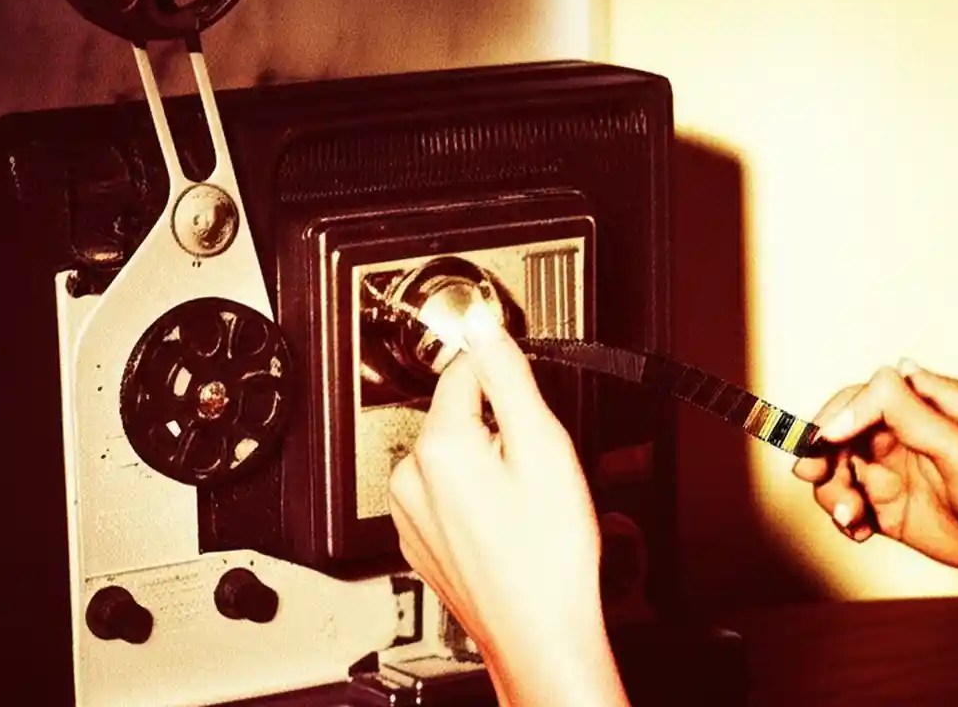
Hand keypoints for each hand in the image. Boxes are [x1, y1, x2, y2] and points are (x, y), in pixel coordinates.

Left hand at [387, 302, 627, 705]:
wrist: (539, 632)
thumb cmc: (547, 553)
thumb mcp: (543, 446)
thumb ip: (508, 375)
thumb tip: (482, 325)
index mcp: (439, 445)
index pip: (463, 370)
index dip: (502, 373)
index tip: (526, 391)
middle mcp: (411, 477)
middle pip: (456, 416)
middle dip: (496, 428)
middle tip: (535, 464)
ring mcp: (410, 515)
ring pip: (449, 458)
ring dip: (482, 466)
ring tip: (522, 502)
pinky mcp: (419, 543)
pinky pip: (443, 498)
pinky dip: (471, 501)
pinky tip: (504, 525)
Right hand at [793, 362, 957, 581]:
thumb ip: (914, 415)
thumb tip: (876, 375)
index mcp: (924, 413)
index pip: (862, 402)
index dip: (834, 419)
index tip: (818, 444)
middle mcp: (907, 441)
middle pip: (842, 438)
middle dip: (823, 457)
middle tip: (813, 478)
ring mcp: (901, 477)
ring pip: (843, 474)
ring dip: (833, 491)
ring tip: (849, 518)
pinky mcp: (898, 514)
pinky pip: (856, 508)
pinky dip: (846, 517)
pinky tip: (856, 531)